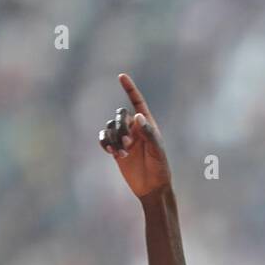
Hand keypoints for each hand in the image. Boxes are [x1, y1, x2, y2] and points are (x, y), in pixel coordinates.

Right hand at [97, 73, 170, 197]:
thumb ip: (149, 133)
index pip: (137, 103)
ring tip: (122, 153)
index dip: (130, 89)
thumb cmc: (160, 169)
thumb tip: (137, 115)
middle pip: (119, 116)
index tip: (122, 76)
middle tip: (128, 144)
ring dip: (113, 138)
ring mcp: (125, 139)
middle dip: (120, 127)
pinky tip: (110, 152)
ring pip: (110, 127)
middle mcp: (135, 130)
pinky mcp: (116, 150)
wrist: (152, 188)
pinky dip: (104, 142)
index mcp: (147, 126)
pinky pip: (104, 138)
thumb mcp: (158, 151)